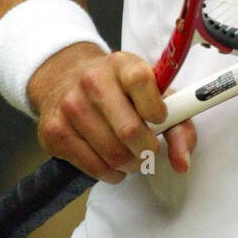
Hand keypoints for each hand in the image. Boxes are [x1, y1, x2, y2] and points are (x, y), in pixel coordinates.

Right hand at [28, 43, 197, 182]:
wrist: (66, 79)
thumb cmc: (119, 91)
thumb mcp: (152, 94)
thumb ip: (178, 125)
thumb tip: (182, 163)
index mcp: (121, 64)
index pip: (141, 81)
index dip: (156, 108)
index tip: (159, 118)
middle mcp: (92, 81)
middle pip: (130, 130)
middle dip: (147, 150)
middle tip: (148, 151)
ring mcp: (70, 106)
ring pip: (113, 154)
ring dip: (130, 164)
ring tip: (131, 156)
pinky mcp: (55, 131)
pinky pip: (93, 166)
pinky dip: (111, 173)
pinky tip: (113, 164)